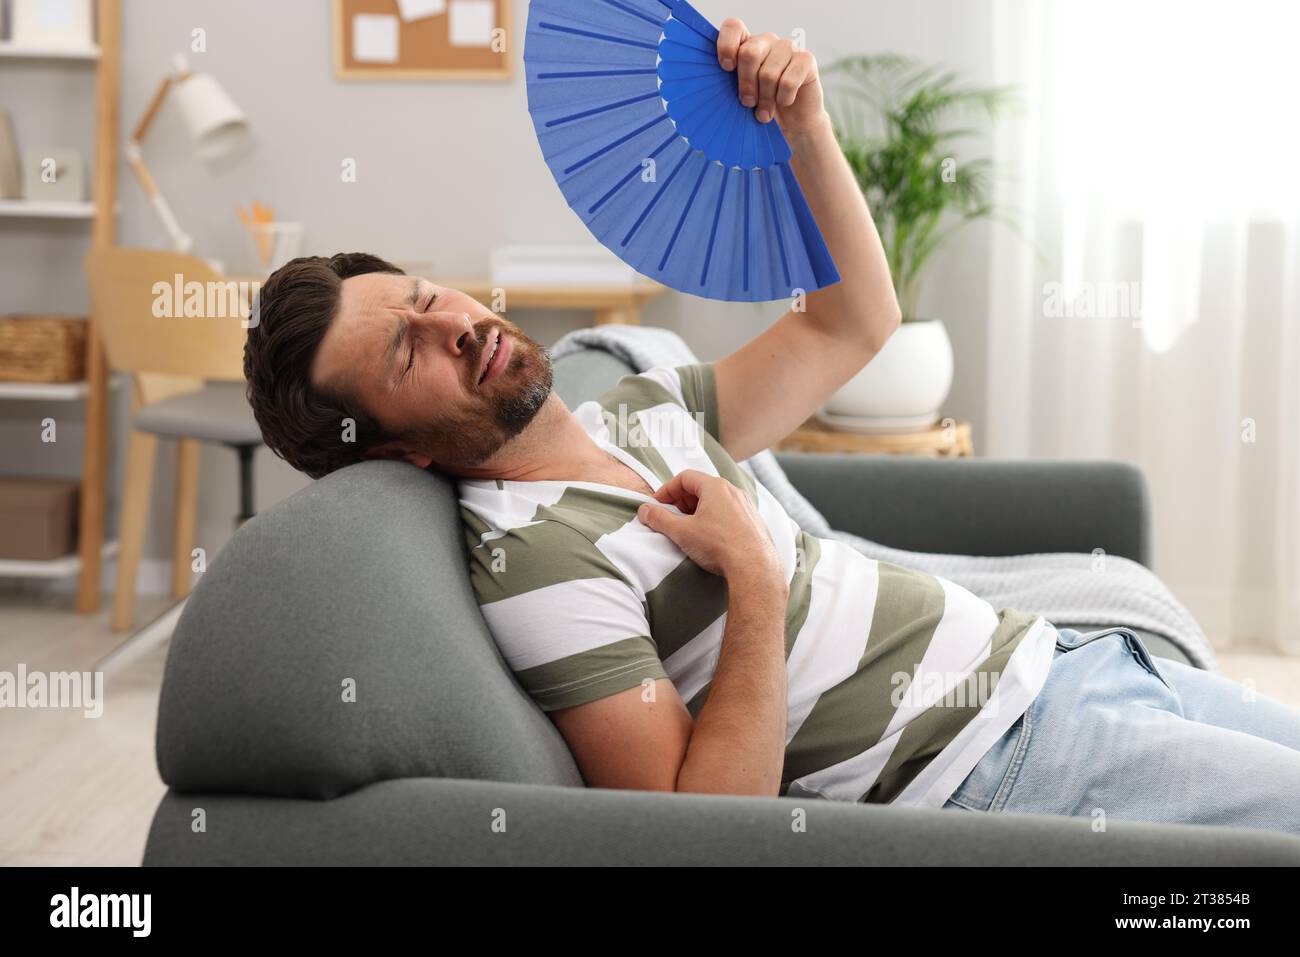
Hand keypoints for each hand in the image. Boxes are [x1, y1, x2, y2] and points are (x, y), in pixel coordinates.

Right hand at [638, 469, 783, 584]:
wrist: (755, 567)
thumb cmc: (719, 545)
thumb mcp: (682, 532)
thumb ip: (659, 519)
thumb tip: (644, 510)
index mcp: (715, 487)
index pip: (685, 477)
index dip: (667, 490)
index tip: (657, 504)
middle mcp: (733, 491)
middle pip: (701, 487)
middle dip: (681, 500)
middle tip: (670, 517)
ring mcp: (746, 506)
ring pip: (716, 501)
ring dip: (697, 510)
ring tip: (688, 528)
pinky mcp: (753, 521)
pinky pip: (729, 513)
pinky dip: (714, 519)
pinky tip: (709, 537)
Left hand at [716, 18, 826, 135]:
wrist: (794, 122)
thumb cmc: (762, 107)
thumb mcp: (742, 95)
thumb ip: (729, 83)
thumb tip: (713, 85)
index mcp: (747, 44)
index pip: (733, 27)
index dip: (727, 46)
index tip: (727, 68)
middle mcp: (767, 41)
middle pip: (749, 54)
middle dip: (746, 84)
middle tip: (747, 103)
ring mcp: (788, 47)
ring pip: (768, 73)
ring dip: (765, 100)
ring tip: (764, 114)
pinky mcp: (806, 59)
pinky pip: (788, 81)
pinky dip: (783, 98)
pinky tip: (784, 102)